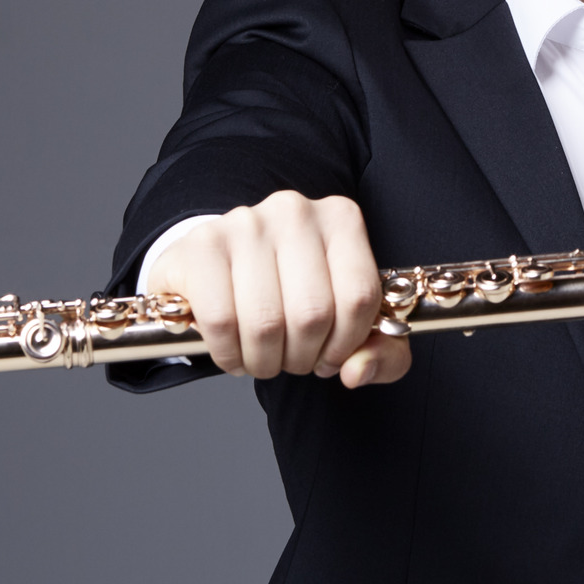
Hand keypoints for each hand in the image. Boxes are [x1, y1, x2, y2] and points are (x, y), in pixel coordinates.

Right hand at [143, 190, 410, 387]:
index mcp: (341, 219)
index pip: (359, 297)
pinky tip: (232, 351)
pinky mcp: (202, 245)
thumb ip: (381, 352)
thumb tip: (357, 371)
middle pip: (313, 313)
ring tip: (262, 358)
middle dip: (302, 357)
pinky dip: (229, 353)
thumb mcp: (348, 322)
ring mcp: (245, 223)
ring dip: (264, 361)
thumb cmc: (290, 292)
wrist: (221, 264)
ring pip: (267, 322)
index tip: (329, 357)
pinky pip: (222, 321)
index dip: (345, 344)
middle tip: (290, 361)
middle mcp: (295, 212)